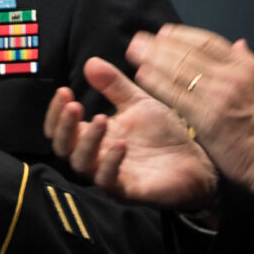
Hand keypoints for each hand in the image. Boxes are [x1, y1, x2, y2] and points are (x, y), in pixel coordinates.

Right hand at [46, 57, 219, 209]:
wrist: (196, 160)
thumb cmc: (164, 134)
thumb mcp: (137, 103)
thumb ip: (113, 85)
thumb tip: (90, 62)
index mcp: (94, 136)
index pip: (60, 129)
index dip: (57, 112)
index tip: (64, 91)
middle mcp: (95, 157)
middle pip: (62, 148)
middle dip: (64, 125)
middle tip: (74, 105)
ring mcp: (109, 175)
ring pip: (81, 164)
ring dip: (87, 141)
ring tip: (100, 119)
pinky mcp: (127, 191)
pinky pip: (107, 181)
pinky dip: (110, 162)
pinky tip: (120, 144)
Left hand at [125, 26, 253, 197]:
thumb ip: (250, 64)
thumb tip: (240, 44)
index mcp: (248, 67)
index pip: (209, 42)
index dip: (182, 35)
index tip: (163, 32)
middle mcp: (233, 76)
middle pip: (189, 52)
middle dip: (160, 44)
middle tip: (139, 40)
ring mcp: (219, 96)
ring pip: (180, 69)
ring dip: (153, 58)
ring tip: (134, 52)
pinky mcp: (208, 118)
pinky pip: (176, 95)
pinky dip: (157, 82)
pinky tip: (141, 76)